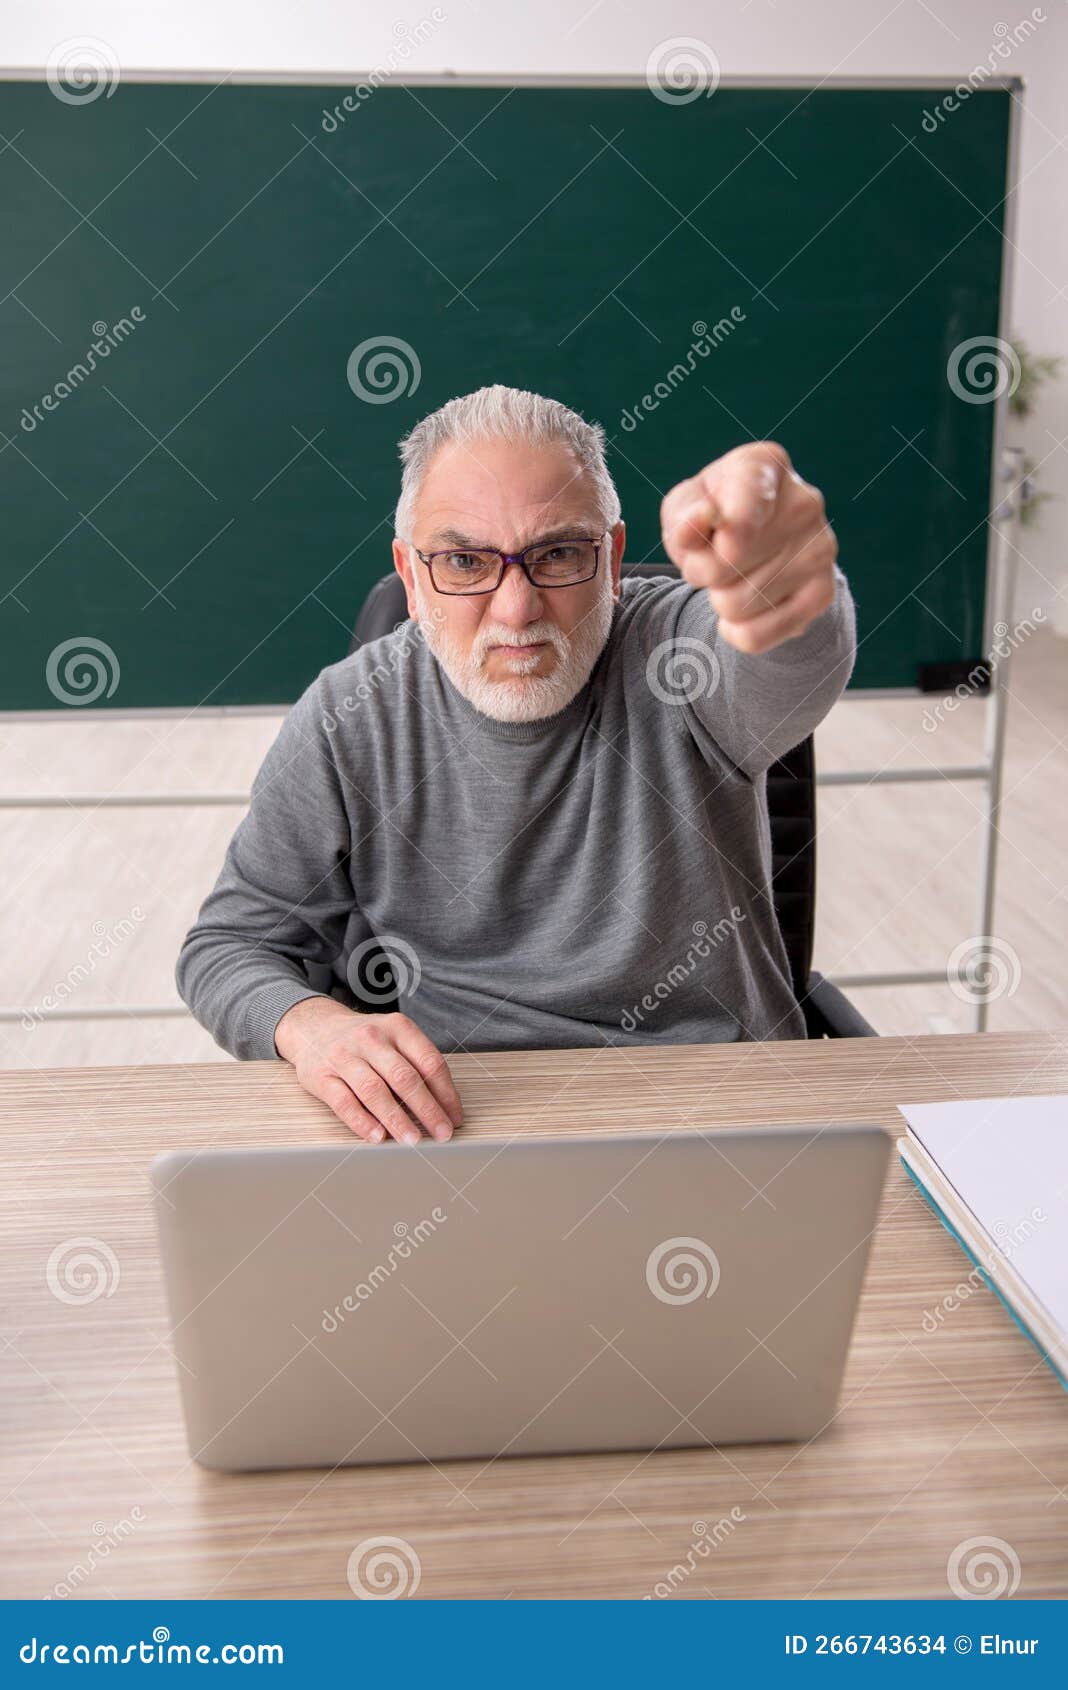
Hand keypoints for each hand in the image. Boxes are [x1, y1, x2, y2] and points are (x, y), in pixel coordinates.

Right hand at [274, 998, 463, 1144]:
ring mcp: (344, 1056)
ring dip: (397, 1119)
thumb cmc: (364, 1041)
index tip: (454, 1118)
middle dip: (427, 1110)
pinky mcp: (320, 1076)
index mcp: (397, 1027)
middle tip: (442, 1134)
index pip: (429, 1062)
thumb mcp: (394, 1038)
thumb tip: (444, 1106)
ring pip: (374, 1090)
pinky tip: (377, 1136)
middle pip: (404, 1078)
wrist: (313, 1027)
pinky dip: (362, 1122)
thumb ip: (417, 1064)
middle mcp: (371, 1038)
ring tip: (412, 1140)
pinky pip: (344, 1102)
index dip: (446, 1093)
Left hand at [660, 441, 837, 653]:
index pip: (751, 496)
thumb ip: (684, 515)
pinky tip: (744, 610)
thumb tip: (695, 525)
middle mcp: (804, 501)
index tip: (726, 544)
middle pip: (726, 563)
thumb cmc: (713, 516)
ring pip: (736, 605)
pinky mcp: (823, 593)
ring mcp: (820, 548)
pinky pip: (757, 636)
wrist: (758, 543)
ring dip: (719, 600)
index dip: (734, 528)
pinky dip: (737, 632)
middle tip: (714, 557)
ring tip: (734, 576)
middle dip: (702, 570)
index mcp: (765, 466)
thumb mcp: (686, 507)